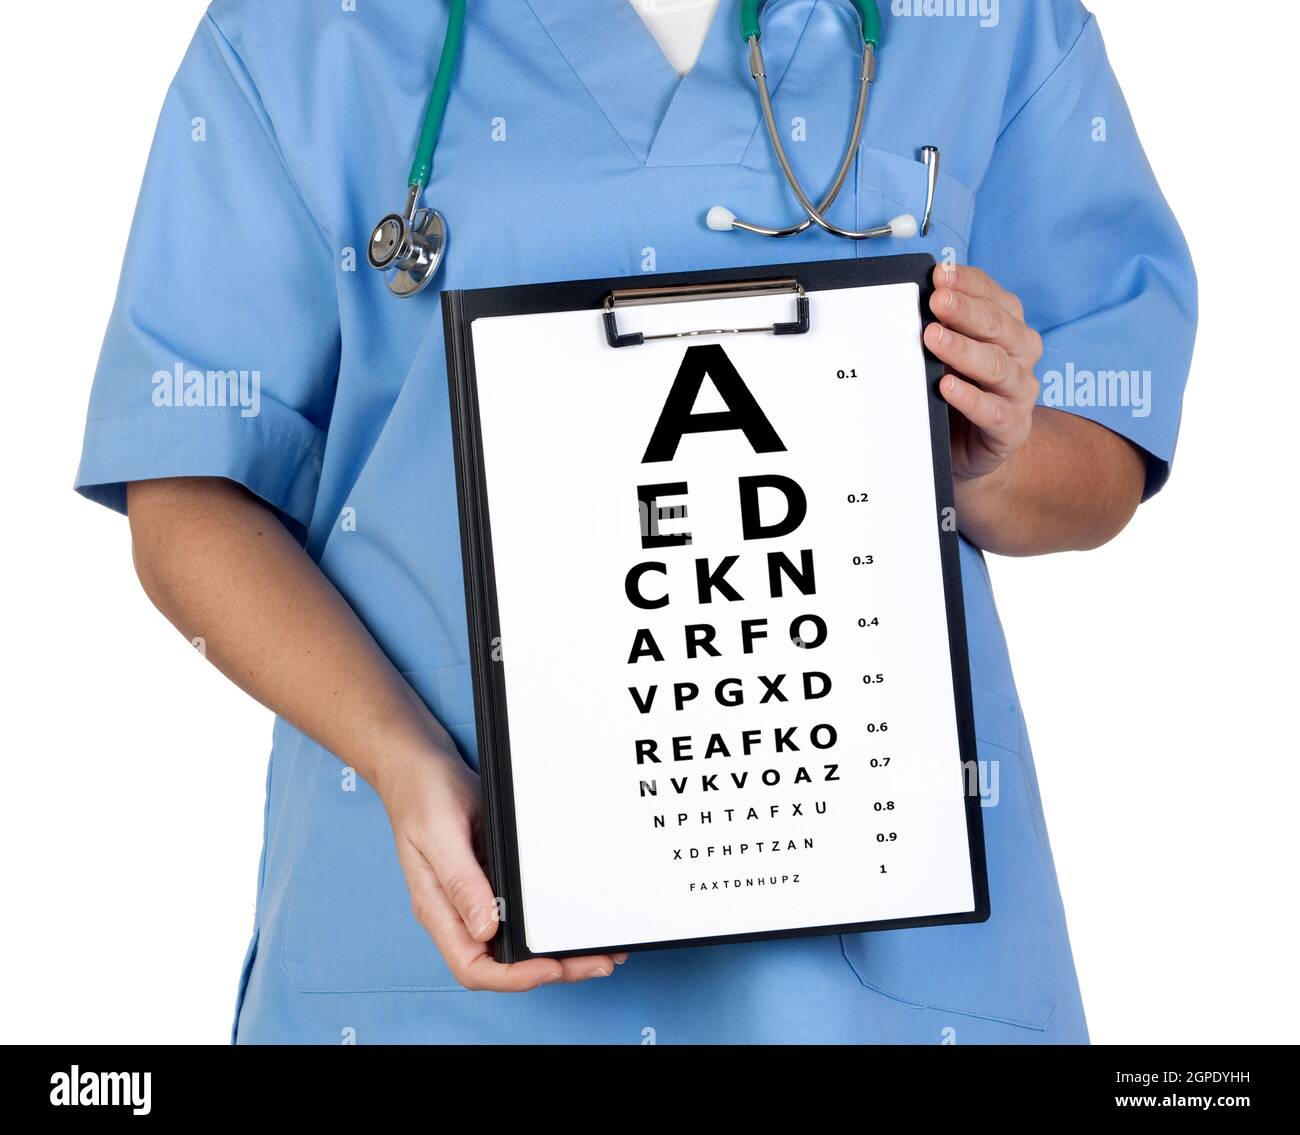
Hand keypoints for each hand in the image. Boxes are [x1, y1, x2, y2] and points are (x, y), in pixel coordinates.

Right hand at [376, 742, 626, 990]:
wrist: (420, 766)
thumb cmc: (422, 796)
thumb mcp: (440, 834)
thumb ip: (461, 882)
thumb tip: (486, 929)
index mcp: (438, 910)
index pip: (473, 967)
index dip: (513, 977)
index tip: (552, 967)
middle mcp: (458, 913)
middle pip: (503, 963)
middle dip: (552, 970)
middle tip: (599, 963)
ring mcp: (476, 899)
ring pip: (517, 943)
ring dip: (557, 952)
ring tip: (600, 951)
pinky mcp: (493, 881)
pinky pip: (522, 913)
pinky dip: (550, 923)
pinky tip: (576, 920)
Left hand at [923, 264, 1042, 481]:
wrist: (969, 446)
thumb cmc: (957, 391)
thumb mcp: (947, 354)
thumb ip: (939, 328)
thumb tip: (911, 301)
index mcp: (1008, 327)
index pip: (992, 297)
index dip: (967, 284)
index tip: (938, 274)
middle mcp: (1020, 353)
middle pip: (997, 326)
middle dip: (965, 311)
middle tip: (936, 301)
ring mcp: (1020, 391)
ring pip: (997, 366)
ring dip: (963, 350)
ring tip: (933, 339)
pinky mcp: (1012, 426)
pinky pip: (994, 411)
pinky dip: (971, 398)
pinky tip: (948, 387)